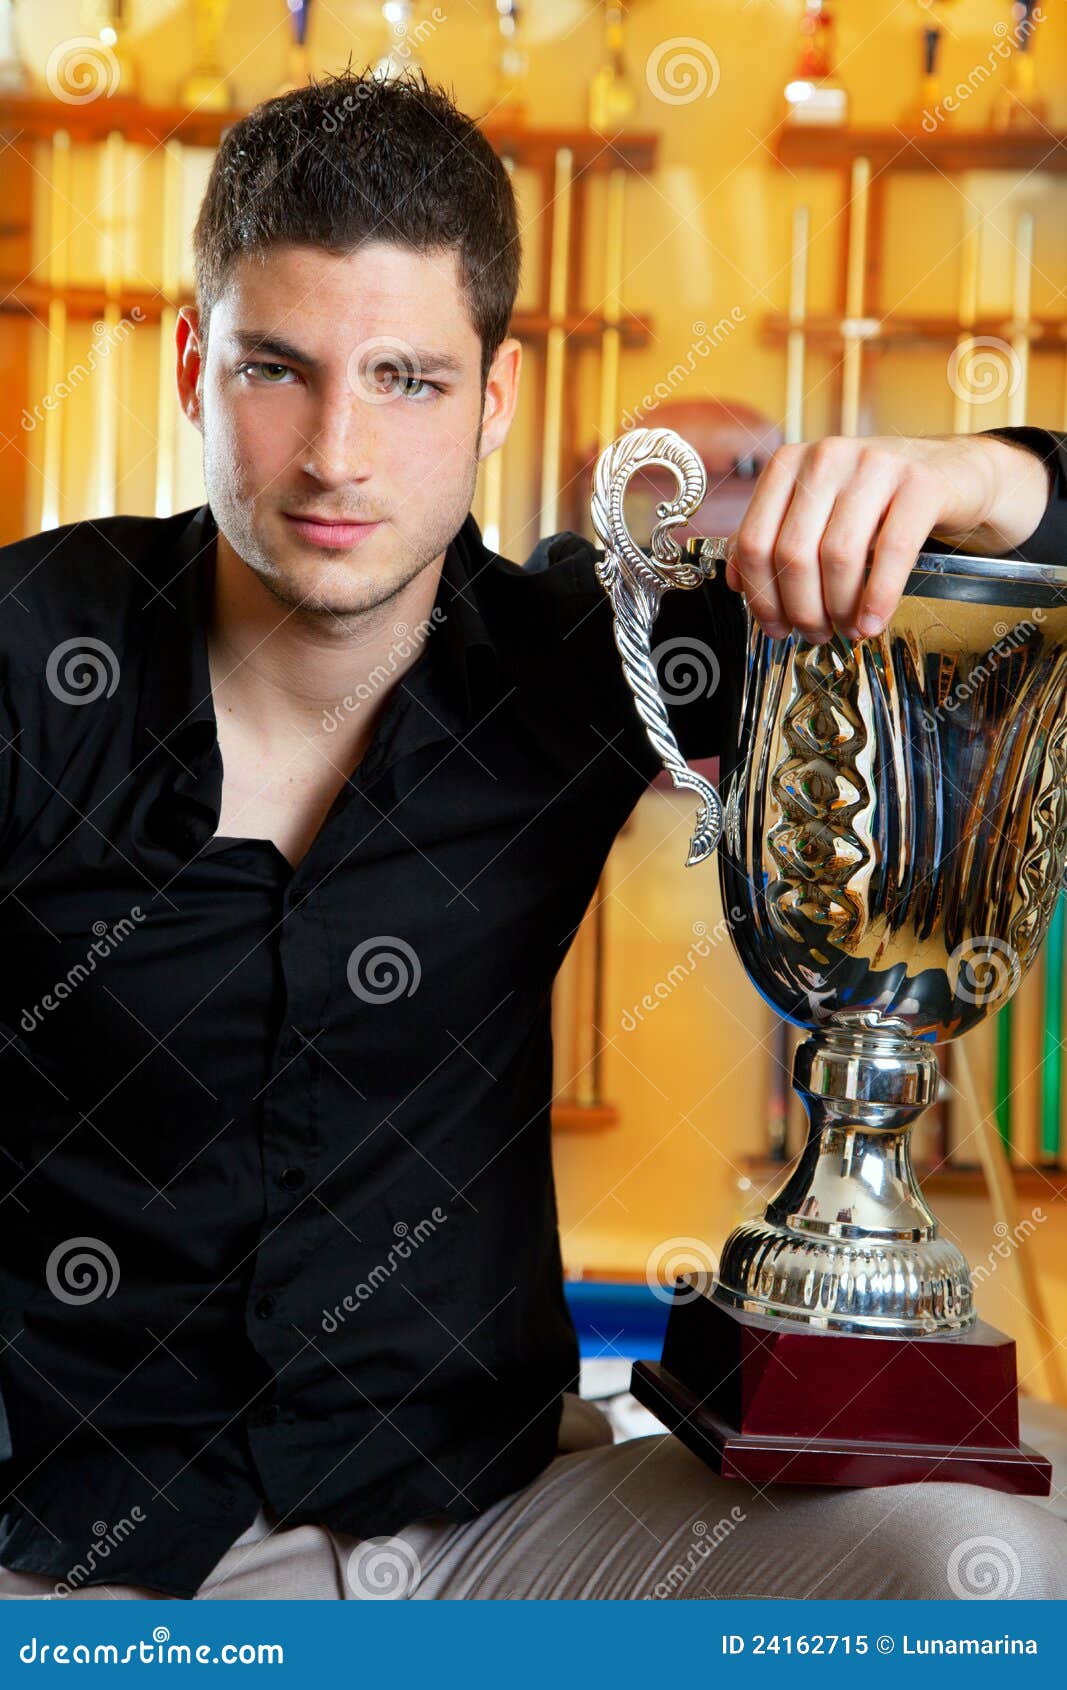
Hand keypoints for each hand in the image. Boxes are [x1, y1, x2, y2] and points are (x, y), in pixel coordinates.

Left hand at [724, 432, 1052, 642]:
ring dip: (839, 608)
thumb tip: (734, 582)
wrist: (955, 473)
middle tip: (815, 634)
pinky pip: (891, 551)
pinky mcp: (921, 482)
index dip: (760, 597)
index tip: (776, 628)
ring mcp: (875, 464)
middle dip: (801, 609)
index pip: (753, 541)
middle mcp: (827, 457)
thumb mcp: (819, 512)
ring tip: (847, 630)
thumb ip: (773, 538)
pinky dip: (878, 598)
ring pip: (838, 555)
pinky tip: (872, 624)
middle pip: (793, 553)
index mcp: (790, 463)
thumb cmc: (877, 502)